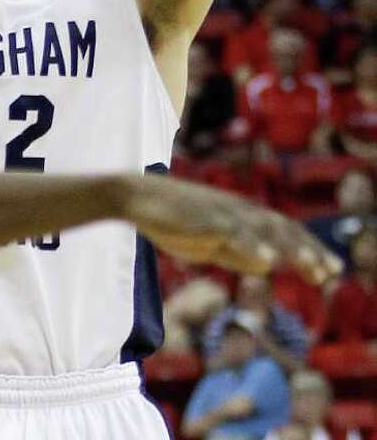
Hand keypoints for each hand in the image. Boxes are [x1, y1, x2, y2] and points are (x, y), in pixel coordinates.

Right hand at [122, 174, 342, 285]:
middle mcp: (237, 209)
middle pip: (282, 228)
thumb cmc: (170, 220)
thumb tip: (268, 263)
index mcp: (239, 215)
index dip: (307, 249)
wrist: (137, 198)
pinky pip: (233, 231)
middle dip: (309, 250)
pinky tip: (268, 258)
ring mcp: (222, 211)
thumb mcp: (209, 243)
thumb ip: (236, 253)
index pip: (282, 231)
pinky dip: (252, 243)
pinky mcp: (205, 216)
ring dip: (291, 247)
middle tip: (333, 271)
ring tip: (312, 266)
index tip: (328, 271)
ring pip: (264, 228)